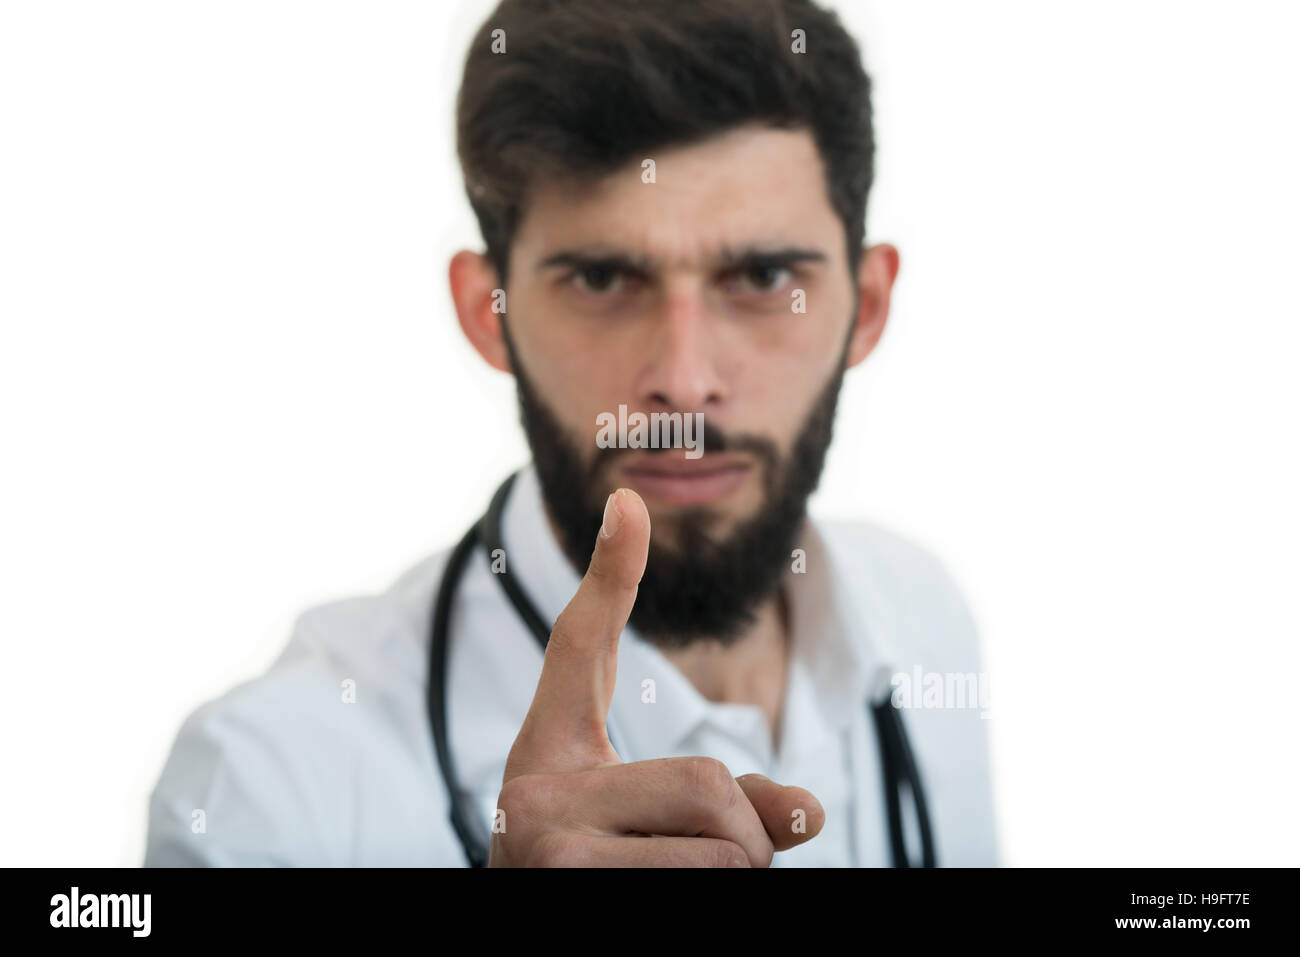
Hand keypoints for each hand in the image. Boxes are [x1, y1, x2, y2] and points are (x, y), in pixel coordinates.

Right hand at [488, 487, 825, 865]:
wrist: (531, 927)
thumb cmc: (596, 878)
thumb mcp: (649, 829)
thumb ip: (719, 800)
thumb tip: (812, 809)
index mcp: (549, 751)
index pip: (577, 647)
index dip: (610, 576)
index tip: (631, 501)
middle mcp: (532, 787)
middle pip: (710, 786)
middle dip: (741, 839)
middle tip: (693, 866)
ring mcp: (540, 846)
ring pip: (725, 850)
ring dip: (733, 880)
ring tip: (662, 886)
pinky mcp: (562, 886)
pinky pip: (710, 886)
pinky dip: (716, 899)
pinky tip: (648, 900)